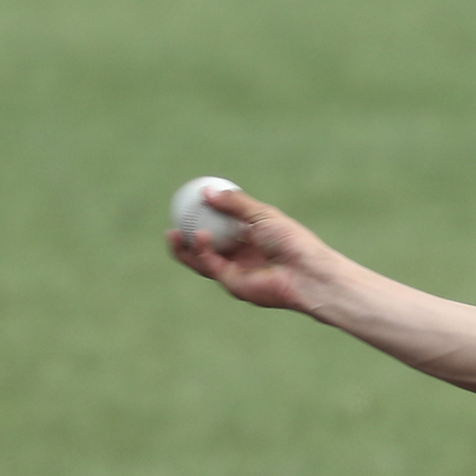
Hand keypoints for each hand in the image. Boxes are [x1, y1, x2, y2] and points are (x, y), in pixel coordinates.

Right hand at [167, 188, 340, 312]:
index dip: (202, 218)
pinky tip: (198, 236)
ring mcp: (236, 271)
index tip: (185, 204)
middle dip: (184, 238)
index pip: (221, 227)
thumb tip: (206, 191)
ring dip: (185, 248)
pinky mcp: (233, 285)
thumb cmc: (291, 241)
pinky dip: (201, 252)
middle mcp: (242, 255)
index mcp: (251, 237)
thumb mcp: (262, 214)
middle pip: (206, 247)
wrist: (305, 271)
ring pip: (202, 261)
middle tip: (171, 224)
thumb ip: (235, 203)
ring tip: (173, 234)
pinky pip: (210, 267)